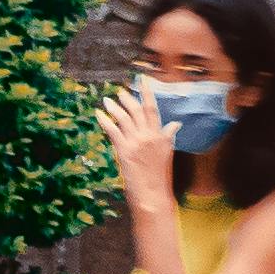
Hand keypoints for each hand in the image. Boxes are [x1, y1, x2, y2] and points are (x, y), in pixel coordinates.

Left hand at [99, 84, 178, 217]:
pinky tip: (99, 114)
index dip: (147, 92)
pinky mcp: (124, 150)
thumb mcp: (167, 153)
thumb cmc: (160, 176)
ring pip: (124, 118)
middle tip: (119, 92)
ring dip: (114, 107)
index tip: (142, 80)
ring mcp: (136, 142)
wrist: (153, 194)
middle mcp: (149, 135)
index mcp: (160, 135)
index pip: (153, 108)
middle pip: (137, 110)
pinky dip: (105, 120)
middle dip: (127, 99)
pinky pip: (113, 130)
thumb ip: (169, 136)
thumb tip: (176, 123)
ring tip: (108, 100)